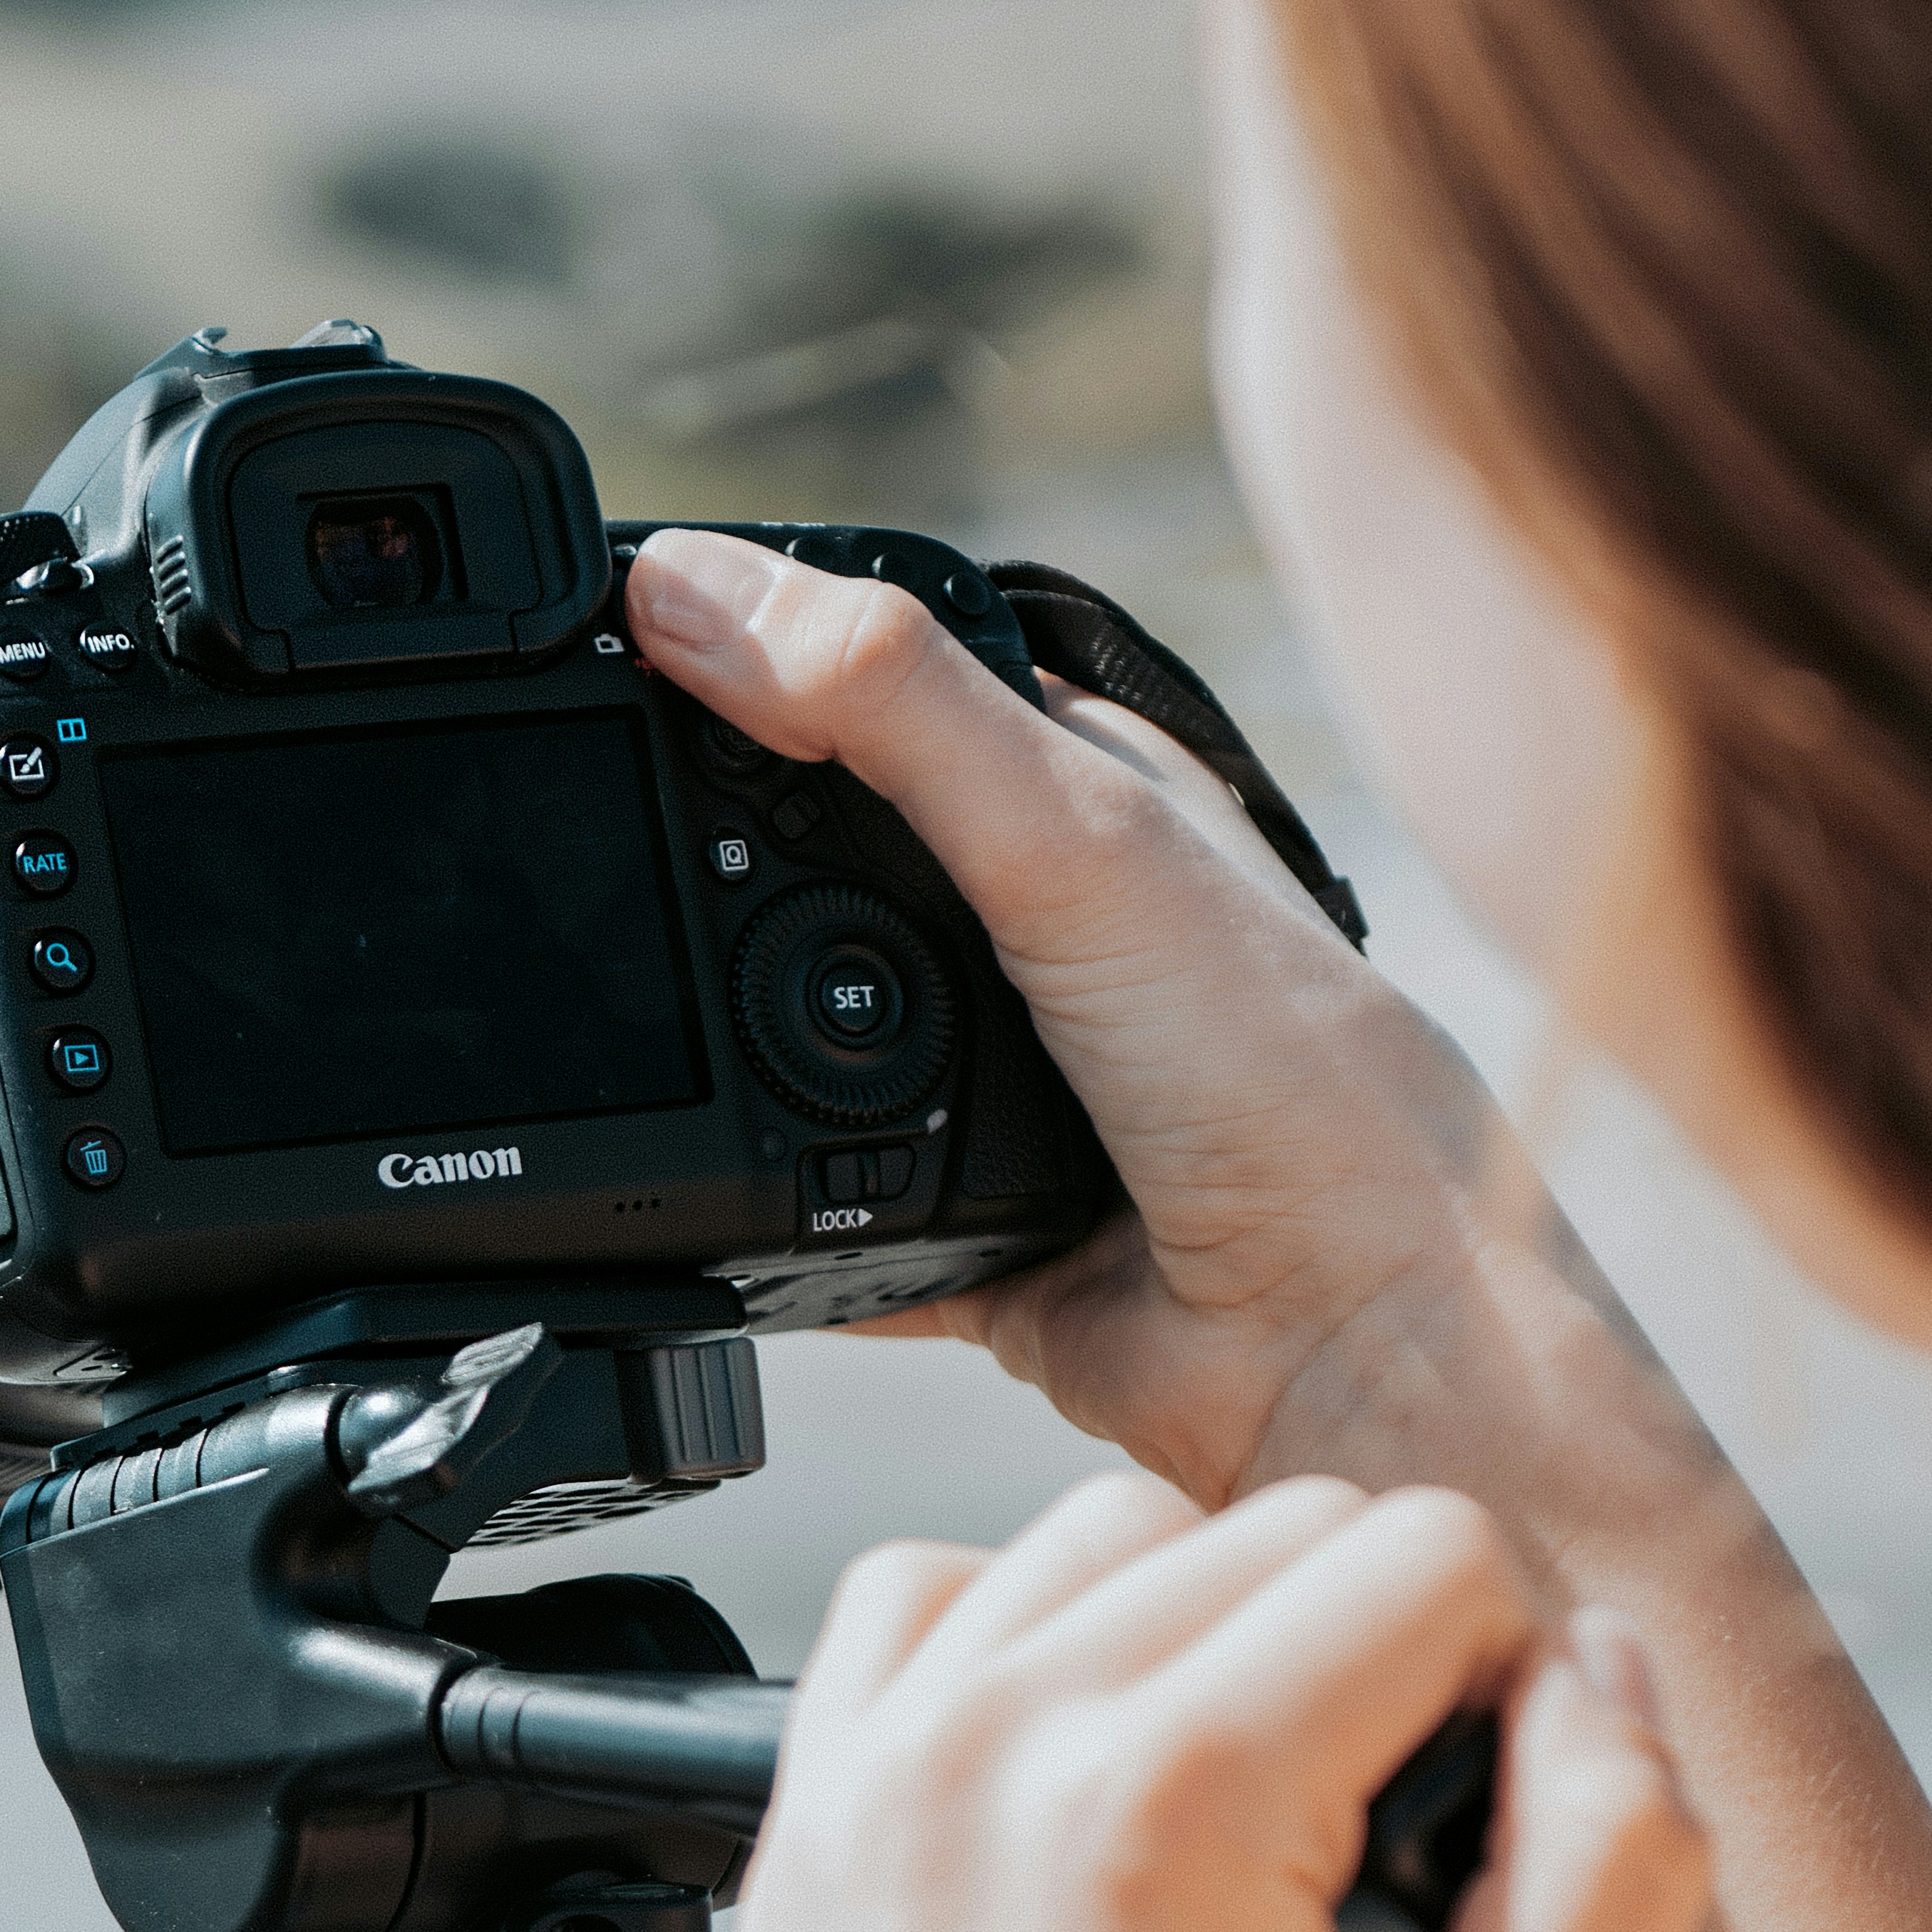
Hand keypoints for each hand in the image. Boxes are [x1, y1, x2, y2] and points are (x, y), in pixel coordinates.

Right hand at [626, 530, 1579, 1508]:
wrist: (1343, 1344)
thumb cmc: (1281, 1075)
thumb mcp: (1073, 837)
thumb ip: (887, 706)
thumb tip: (691, 587)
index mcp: (1090, 798)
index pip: (893, 686)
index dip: (763, 658)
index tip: (617, 636)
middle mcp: (1046, 932)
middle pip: (824, 865)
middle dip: (715, 859)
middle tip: (588, 833)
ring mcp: (1002, 1087)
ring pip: (803, 1040)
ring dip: (728, 1041)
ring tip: (637, 1013)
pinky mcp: (960, 1227)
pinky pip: (806, 1209)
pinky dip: (749, 1206)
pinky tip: (689, 1188)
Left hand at [657, 1469, 1706, 1931]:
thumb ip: (1614, 1865)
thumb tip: (1608, 1672)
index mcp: (1160, 1800)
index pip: (1438, 1557)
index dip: (1513, 1706)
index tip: (1468, 1888)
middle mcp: (984, 1740)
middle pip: (1285, 1533)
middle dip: (1374, 1682)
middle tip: (1362, 1923)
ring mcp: (868, 1777)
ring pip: (1116, 1544)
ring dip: (1214, 1659)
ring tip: (1242, 1889)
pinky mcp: (801, 1832)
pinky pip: (937, 1606)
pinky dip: (1037, 1664)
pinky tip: (1100, 1836)